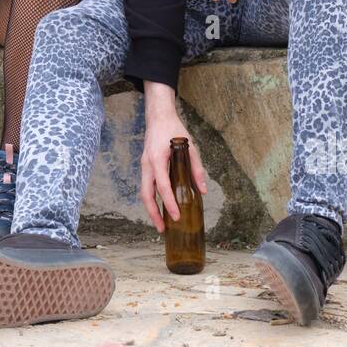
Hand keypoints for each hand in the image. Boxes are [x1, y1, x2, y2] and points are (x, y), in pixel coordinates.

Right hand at [141, 113, 207, 232]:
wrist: (158, 116)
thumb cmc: (174, 129)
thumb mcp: (190, 146)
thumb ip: (196, 168)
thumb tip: (202, 190)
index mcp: (158, 160)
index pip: (163, 187)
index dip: (169, 203)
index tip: (176, 216)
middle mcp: (147, 165)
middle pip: (146, 195)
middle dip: (153, 214)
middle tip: (162, 229)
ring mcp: (144, 166)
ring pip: (144, 192)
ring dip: (151, 209)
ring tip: (160, 223)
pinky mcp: (145, 166)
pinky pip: (146, 186)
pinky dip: (151, 198)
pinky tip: (160, 206)